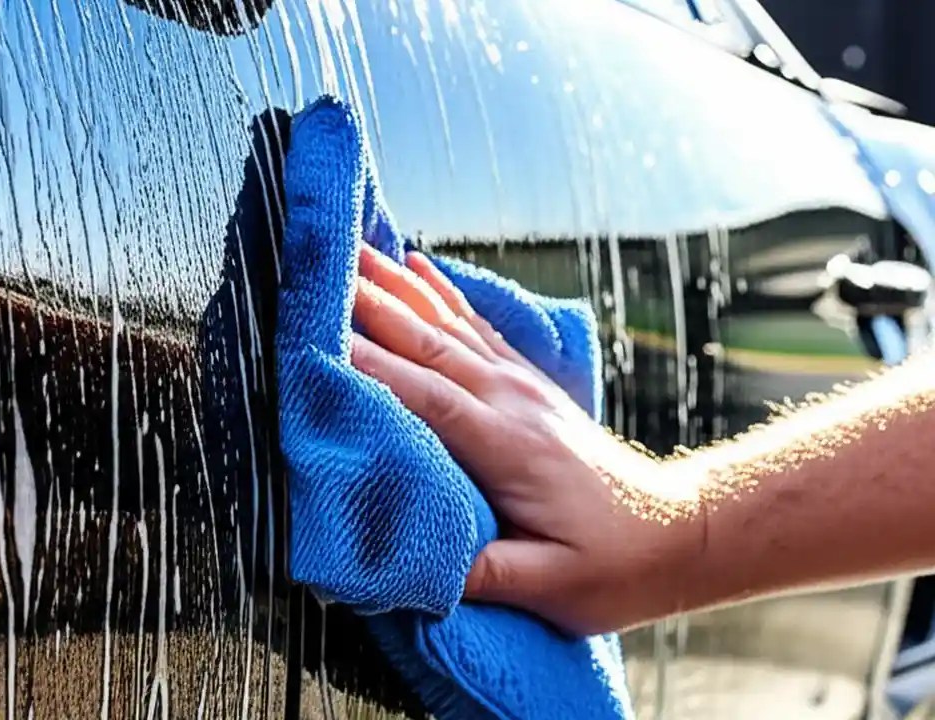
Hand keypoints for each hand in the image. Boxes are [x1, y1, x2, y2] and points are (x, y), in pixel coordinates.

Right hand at [350, 245, 705, 633]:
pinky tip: (414, 263)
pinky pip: (472, 325)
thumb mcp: (552, 587)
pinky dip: (438, 290)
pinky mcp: (526, 384)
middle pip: (426, 342)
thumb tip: (412, 564)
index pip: (424, 395)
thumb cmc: (613, 566)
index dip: (369, 366)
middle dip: (368, 304)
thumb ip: (483, 573)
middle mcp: (511, 401)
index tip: (317, 338)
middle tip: (317, 267)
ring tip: (350, 246)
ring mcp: (521, 385)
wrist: (678, 536)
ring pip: (445, 323)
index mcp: (509, 446)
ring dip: (394, 283)